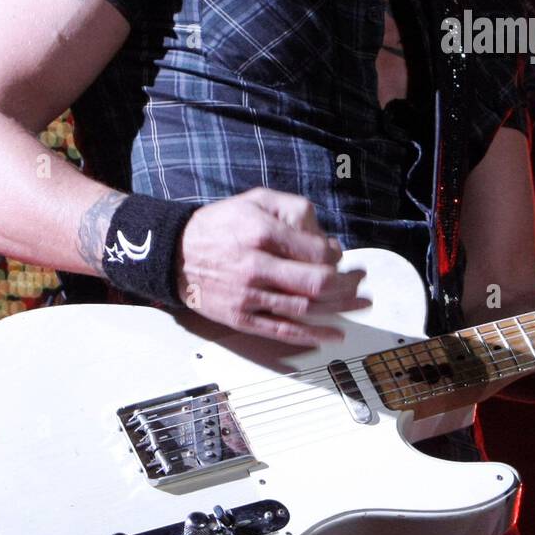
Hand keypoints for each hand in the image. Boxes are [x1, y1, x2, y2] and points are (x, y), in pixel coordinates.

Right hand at [177, 187, 367, 344]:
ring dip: (340, 309)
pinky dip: (312, 335)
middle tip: (360, 282)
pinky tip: (333, 334)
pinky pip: (282, 330)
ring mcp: (249, 296)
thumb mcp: (257, 200)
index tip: (341, 257)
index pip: (317, 252)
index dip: (338, 256)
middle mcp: (257, 266)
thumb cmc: (220, 225)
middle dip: (348, 284)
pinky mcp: (241, 318)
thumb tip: (325, 239)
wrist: (174, 253)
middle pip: (317, 282)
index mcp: (263, 234)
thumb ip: (295, 211)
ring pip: (306, 308)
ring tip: (359, 304)